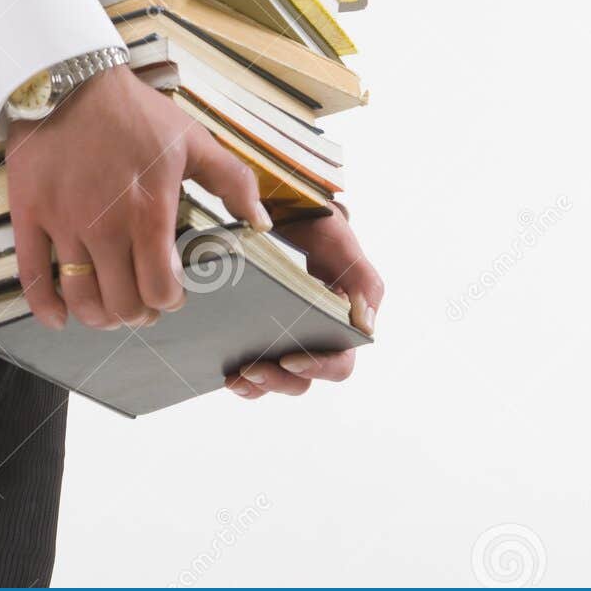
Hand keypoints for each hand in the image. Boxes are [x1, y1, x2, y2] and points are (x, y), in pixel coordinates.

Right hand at [5, 65, 272, 330]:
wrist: (70, 78)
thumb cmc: (133, 110)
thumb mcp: (192, 138)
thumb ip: (232, 181)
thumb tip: (261, 220)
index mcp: (149, 212)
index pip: (161, 289)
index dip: (170, 300)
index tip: (171, 290)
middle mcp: (106, 226)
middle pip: (123, 304)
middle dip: (138, 311)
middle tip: (142, 301)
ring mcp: (64, 224)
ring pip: (82, 298)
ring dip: (99, 316)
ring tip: (108, 309)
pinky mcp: (30, 215)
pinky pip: (32, 277)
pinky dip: (46, 308)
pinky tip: (58, 317)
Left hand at [225, 207, 383, 399]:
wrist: (276, 206)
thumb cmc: (314, 224)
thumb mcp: (340, 240)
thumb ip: (363, 279)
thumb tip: (366, 325)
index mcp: (340, 322)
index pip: (339, 362)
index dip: (319, 367)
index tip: (290, 358)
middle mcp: (312, 335)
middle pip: (302, 379)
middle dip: (278, 380)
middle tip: (251, 370)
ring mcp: (282, 336)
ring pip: (276, 379)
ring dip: (257, 384)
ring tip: (235, 377)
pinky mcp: (256, 333)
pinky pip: (252, 368)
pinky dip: (240, 376)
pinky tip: (224, 370)